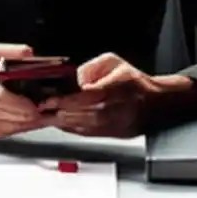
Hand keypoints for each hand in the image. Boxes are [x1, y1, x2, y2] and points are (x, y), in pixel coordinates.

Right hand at [0, 43, 47, 138]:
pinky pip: (15, 132)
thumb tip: (29, 51)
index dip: (38, 104)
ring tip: (46, 112)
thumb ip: (9, 50)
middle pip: (27, 119)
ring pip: (23, 128)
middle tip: (53, 105)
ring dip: (36, 121)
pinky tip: (29, 117)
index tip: (47, 98)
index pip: (23, 106)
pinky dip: (25, 126)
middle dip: (42, 113)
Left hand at [38, 53, 185, 137]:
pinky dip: (68, 127)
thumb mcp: (113, 62)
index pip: (78, 99)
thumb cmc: (135, 83)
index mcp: (109, 92)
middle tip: (41, 106)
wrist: (155, 104)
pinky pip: (81, 132)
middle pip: (72, 114)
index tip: (46, 99)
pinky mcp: (104, 135)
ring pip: (74, 125)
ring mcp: (105, 126)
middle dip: (54, 111)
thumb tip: (76, 77)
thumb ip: (91, 67)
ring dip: (58, 120)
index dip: (59, 100)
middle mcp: (106, 111)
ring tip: (47, 114)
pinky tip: (61, 121)